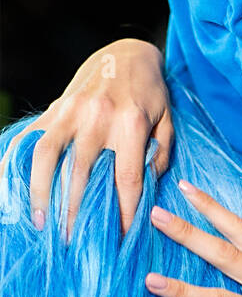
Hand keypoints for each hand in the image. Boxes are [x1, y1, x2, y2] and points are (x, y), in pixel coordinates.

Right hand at [10, 39, 172, 239]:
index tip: (119, 239)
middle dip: (77, 213)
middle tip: (73, 244)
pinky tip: (18, 190)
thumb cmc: (152, 94)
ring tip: (42, 224)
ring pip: (49, 157)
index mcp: (131, 124)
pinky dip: (21, 164)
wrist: (126, 52)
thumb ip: (160, 156)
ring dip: (42, 193)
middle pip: (83, 175)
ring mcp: (71, 111)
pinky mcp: (55, 107)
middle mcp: (98, 117)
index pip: (126, 179)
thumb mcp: (168, 123)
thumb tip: (146, 190)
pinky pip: (33, 138)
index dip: (122, 213)